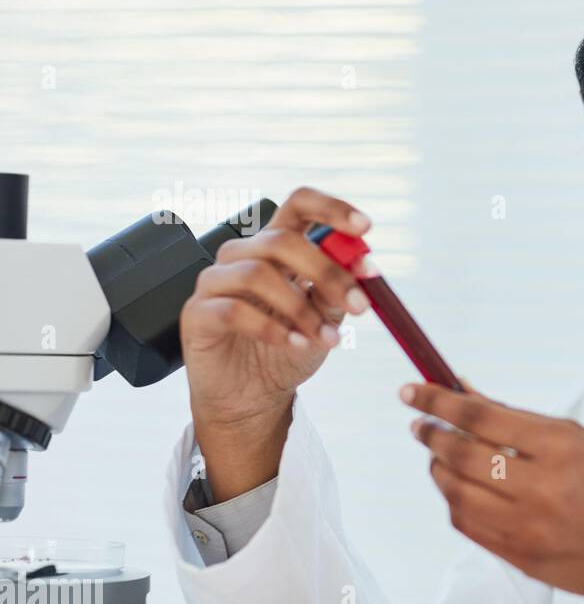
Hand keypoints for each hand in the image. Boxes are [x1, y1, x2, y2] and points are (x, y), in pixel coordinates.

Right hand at [180, 186, 371, 500]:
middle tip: (359, 306)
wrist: (254, 397)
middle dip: (327, 271)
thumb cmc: (288, 351)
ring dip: (301, 309)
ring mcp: (216, 283)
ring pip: (258, 274)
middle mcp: (243, 257)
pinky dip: (272, 328)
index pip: (299, 206)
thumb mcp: (324, 322)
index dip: (332, 209)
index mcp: (277, 249)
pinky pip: (233, 310)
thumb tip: (363, 269)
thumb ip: (337, 294)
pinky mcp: (197, 313)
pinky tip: (295, 344)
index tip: (366, 227)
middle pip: (282, 240)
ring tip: (326, 339)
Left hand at [402, 383, 583, 597]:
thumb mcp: (574, 437)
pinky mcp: (518, 556)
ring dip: (437, 469)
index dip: (438, 400)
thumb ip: (514, 417)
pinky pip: (466, 525)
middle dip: (430, 434)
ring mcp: (527, 527)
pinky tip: (457, 488)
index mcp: (559, 446)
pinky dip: (453, 501)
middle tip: (420, 424)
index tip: (412, 390)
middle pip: (460, 455)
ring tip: (439, 457)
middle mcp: (541, 487)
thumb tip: (460, 391)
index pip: (480, 417)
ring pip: (455, 493)